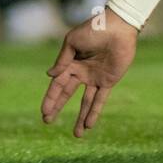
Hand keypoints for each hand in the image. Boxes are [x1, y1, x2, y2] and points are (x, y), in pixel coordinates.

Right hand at [41, 9, 138, 136]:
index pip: (57, 83)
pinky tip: (89, 125)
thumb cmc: (94, 29)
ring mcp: (95, 77)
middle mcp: (81, 72)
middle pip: (67, 94)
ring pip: (85, 102)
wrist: (118, 27)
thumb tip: (49, 76)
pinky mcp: (108, 81)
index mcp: (70, 62)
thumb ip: (63, 60)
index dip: (50, 98)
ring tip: (77, 134)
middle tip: (47, 122)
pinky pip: (100, 99)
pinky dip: (94, 112)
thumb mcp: (73, 42)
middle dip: (57, 107)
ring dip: (80, 117)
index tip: (44, 112)